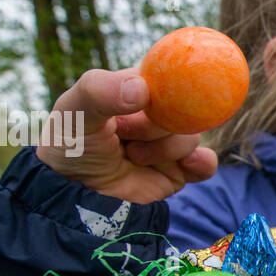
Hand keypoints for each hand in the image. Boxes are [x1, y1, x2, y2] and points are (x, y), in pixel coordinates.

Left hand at [35, 68, 217, 203]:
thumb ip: (100, 91)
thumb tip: (143, 90)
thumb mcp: (74, 111)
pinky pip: (205, 163)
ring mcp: (168, 143)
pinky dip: (201, 163)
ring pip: (191, 136)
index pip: (164, 77)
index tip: (149, 101)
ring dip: (164, 150)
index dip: (159, 90)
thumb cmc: (70, 148)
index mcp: (133, 90)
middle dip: (154, 126)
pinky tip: (186, 165)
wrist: (75, 198)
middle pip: (182, 109)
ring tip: (134, 157)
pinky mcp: (179, 171)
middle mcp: (155, 115)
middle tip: (126, 136)